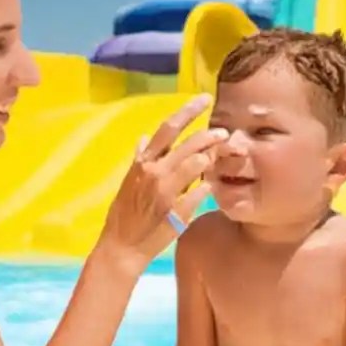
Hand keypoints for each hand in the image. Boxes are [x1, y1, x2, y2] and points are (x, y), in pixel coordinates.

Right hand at [96, 94, 227, 271]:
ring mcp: (166, 192)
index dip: (188, 111)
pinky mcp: (177, 211)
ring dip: (211, 158)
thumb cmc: (125, 214)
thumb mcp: (128, 182)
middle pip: (188, 143)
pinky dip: (209, 186)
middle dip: (210, 135)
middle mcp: (154, 172)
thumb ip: (139, 159)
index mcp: (143, 163)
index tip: (205, 99)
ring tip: (220, 158)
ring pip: (196, 164)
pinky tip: (213, 187)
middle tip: (224, 133)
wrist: (122, 246)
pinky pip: (201, 192)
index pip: (168, 128)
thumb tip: (143, 138)